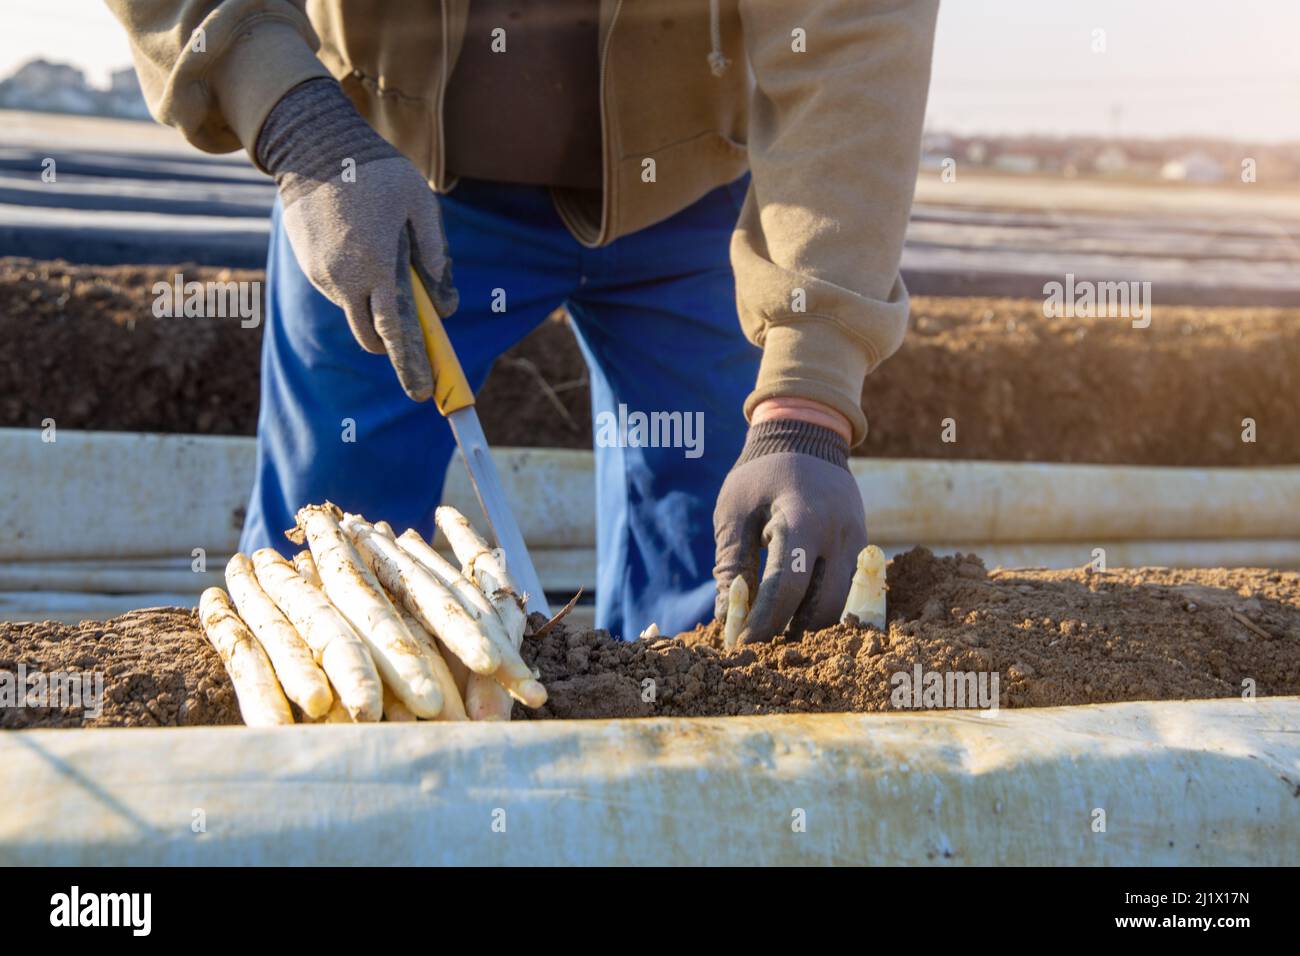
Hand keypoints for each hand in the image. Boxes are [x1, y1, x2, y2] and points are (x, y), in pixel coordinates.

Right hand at [257, 79, 457, 400]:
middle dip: (393, 346)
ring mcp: (322, 276)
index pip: (397, 332)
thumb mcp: (420, 204)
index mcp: (377, 267)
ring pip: (355, 312)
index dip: (411, 365)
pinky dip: (357, 284)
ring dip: (374, 305)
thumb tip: (445, 304)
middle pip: (372, 337)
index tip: (422, 393)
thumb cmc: (376, 173)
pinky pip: (339, 290)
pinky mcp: (309, 267)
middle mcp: (344, 280)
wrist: (313, 147)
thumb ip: (435, 254)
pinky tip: (361, 244)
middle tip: (413, 336)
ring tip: (384, 253)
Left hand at [712, 399, 866, 642]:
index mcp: (803, 520)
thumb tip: (725, 620)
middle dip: (790, 633)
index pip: (786, 587)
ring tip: (777, 635)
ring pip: (842, 608)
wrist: (807, 437)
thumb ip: (731, 564)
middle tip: (760, 646)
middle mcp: (840, 535)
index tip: (740, 643)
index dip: (762, 622)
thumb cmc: (761, 475)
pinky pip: (849, 594)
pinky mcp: (863, 551)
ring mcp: (858, 544)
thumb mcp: (734, 512)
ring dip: (810, 627)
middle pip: (823, 608)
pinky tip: (797, 617)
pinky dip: (824, 610)